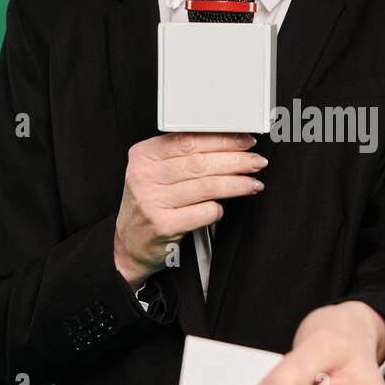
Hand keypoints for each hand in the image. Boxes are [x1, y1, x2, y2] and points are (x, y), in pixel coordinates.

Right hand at [114, 131, 267, 288]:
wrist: (128, 244)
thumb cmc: (149, 204)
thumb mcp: (155, 173)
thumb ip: (182, 158)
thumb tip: (227, 146)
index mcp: (144, 155)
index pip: (189, 141)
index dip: (221, 140)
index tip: (244, 141)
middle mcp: (144, 176)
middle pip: (200, 162)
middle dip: (236, 160)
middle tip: (256, 162)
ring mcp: (152, 201)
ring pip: (206, 186)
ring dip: (236, 184)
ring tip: (253, 183)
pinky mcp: (163, 225)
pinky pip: (204, 212)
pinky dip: (218, 209)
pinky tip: (223, 208)